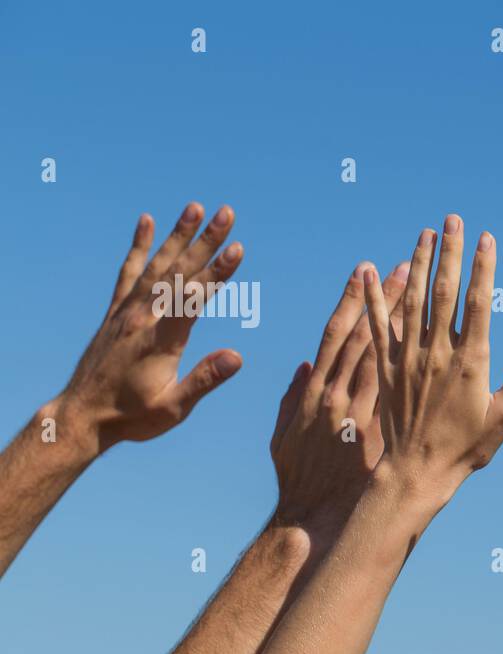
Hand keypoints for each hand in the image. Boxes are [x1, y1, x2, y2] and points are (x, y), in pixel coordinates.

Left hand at [59, 203, 244, 451]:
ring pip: (156, 265)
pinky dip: (138, 246)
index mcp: (160, 340)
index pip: (194, 298)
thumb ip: (204, 379)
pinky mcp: (117, 312)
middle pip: (179, 272)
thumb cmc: (132, 416)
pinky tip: (147, 222)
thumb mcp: (173, 406)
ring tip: (195, 207)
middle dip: (206, 242)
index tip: (237, 249)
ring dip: (178, 235)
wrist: (82, 416)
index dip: (217, 273)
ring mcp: (127, 311)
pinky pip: (128, 273)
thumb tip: (237, 356)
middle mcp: (143, 318)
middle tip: (226, 214)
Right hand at [270, 263, 407, 533]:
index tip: (369, 267)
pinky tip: (441, 338)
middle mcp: (346, 393)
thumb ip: (291, 398)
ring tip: (432, 283)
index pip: (343, 332)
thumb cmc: (301, 481)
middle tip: (414, 257)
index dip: (357, 297)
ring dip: (414, 317)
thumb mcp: (285, 437)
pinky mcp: (389, 426)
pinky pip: (410, 385)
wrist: (322, 518)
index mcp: (319, 390)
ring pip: (397, 352)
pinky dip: (424, 363)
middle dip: (394, 292)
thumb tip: (302, 365)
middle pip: (375, 332)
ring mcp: (371, 409)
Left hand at [362, 216, 502, 524]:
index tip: (485, 237)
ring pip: (412, 301)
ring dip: (417, 264)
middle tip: (452, 219)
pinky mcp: (385, 369)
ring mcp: (408, 359)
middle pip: (443, 292)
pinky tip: (370, 271)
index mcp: (469, 362)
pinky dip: (372, 297)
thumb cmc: (467, 448)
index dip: (481, 267)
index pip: (477, 303)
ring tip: (424, 233)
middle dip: (449, 252)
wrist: (417, 473)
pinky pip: (376, 326)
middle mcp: (437, 354)